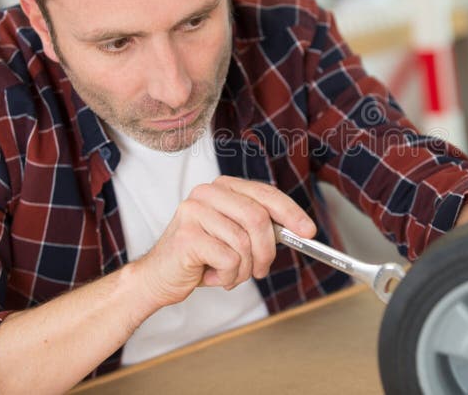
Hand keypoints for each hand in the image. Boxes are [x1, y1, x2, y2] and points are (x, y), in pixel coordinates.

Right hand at [133, 176, 316, 306]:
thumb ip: (260, 227)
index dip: (290, 212)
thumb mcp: (234, 236)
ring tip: (229, 274)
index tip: (308, 231)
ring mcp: (194, 212)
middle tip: (262, 269)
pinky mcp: (187, 237)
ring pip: (244, 243)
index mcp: (222, 188)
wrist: (159, 278)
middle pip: (257, 218)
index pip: (265, 193)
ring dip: (244, 269)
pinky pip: (229, 260)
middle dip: (267, 250)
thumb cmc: (200, 257)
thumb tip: (298, 229)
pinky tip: (213, 277)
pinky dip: (228, 277)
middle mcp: (206, 194)